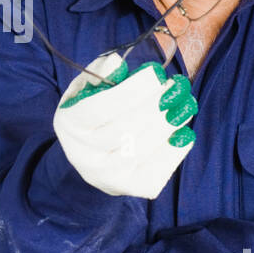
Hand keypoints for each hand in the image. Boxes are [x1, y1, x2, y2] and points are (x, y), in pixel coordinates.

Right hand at [51, 51, 196, 197]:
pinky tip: (184, 133)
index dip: (132, 91)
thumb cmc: (93, 110)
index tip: (157, 74)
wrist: (90, 153)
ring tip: (184, 106)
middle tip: (176, 88)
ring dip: (168, 126)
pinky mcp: (125, 188)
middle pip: (124, 130)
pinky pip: (154, 173)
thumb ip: (101, 73)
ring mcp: (103, 176)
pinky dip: (173, 153)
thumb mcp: (88, 87)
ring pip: (141, 150)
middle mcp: (81, 154)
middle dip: (155, 106)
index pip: (100, 109)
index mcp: (69, 124)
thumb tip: (117, 64)